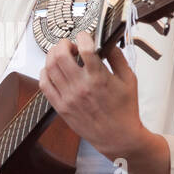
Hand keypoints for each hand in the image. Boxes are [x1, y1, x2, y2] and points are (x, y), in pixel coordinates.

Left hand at [38, 29, 143, 160]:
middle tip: (70, 45)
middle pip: (60, 55)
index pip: (85, 49)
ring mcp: (68, 97)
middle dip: (63, 43)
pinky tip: (53, 70)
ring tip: (62, 56)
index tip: (86, 36)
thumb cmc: (125, 109)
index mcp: (99, 78)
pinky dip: (45, 72)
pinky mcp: (60, 107)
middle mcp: (81, 86)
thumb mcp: (129, 79)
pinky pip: (44, 84)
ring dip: (53, 55)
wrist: (118, 137)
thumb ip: (118, 58)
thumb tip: (107, 42)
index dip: (83, 36)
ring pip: (49, 67)